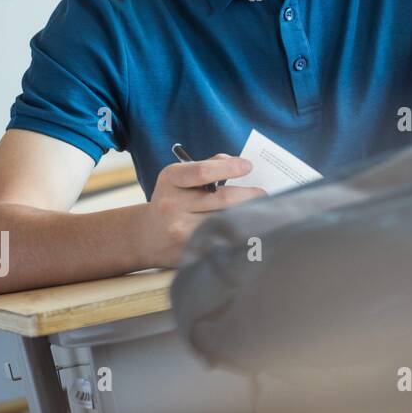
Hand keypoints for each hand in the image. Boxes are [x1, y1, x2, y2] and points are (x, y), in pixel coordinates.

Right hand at [139, 154, 265, 268]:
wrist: (147, 236)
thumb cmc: (174, 199)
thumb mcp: (181, 177)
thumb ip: (208, 165)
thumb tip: (239, 162)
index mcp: (171, 179)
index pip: (204, 171)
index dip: (231, 168)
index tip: (249, 166)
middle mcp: (172, 204)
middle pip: (223, 198)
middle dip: (250, 195)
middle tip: (264, 194)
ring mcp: (180, 230)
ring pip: (227, 219)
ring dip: (248, 214)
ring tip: (262, 210)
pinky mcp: (189, 250)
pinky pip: (223, 238)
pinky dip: (240, 233)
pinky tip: (250, 229)